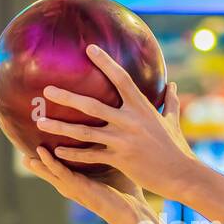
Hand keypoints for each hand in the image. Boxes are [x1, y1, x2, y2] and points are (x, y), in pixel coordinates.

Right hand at [21, 146, 151, 223]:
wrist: (135, 211)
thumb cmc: (127, 190)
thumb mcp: (114, 166)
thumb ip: (109, 152)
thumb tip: (114, 130)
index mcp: (78, 181)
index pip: (58, 166)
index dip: (47, 156)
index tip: (34, 142)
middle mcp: (72, 184)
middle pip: (49, 170)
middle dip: (36, 160)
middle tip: (19, 147)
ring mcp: (74, 187)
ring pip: (50, 171)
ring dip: (37, 161)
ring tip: (22, 152)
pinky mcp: (79, 188)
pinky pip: (61, 173)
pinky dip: (50, 162)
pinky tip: (41, 151)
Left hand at [36, 45, 198, 197]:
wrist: (183, 175)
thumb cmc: (177, 148)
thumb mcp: (173, 122)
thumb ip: (170, 102)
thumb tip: (173, 84)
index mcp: (142, 107)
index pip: (121, 78)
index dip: (105, 62)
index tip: (89, 48)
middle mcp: (130, 120)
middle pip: (92, 104)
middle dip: (67, 97)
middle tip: (46, 90)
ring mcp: (123, 140)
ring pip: (84, 131)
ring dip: (60, 127)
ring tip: (40, 122)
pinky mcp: (119, 159)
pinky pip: (91, 155)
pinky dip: (73, 154)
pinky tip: (56, 151)